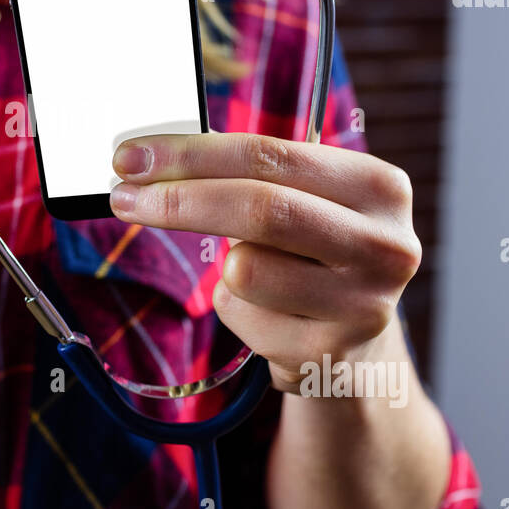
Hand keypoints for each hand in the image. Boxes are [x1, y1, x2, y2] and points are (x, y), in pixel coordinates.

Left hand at [109, 132, 421, 390]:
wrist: (356, 350)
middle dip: (178, 200)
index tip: (130, 156)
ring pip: (245, 269)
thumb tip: (149, 158)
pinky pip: (242, 317)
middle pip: (260, 209)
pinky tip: (272, 316)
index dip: (191, 153)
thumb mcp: (306, 200)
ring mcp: (363, 306)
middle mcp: (386, 246)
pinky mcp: (327, 355)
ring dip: (227, 269)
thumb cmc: (312, 253)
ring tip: (257, 275)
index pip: (270, 155)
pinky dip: (236, 310)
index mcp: (379, 187)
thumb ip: (250, 173)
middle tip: (122, 196)